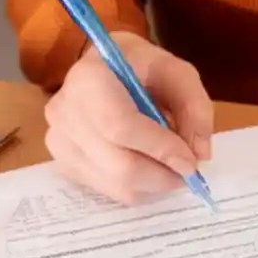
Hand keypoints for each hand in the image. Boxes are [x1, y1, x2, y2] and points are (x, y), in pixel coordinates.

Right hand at [44, 32, 213, 202]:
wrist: (100, 70)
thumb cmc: (139, 67)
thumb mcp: (176, 72)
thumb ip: (194, 107)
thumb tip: (199, 154)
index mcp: (89, 78)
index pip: (120, 126)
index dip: (159, 149)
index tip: (190, 161)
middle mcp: (64, 112)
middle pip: (118, 165)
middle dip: (162, 175)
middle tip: (187, 170)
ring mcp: (58, 141)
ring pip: (116, 184)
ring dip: (153, 183)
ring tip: (168, 165)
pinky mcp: (62, 162)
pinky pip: (108, 189)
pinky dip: (137, 186)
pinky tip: (145, 163)